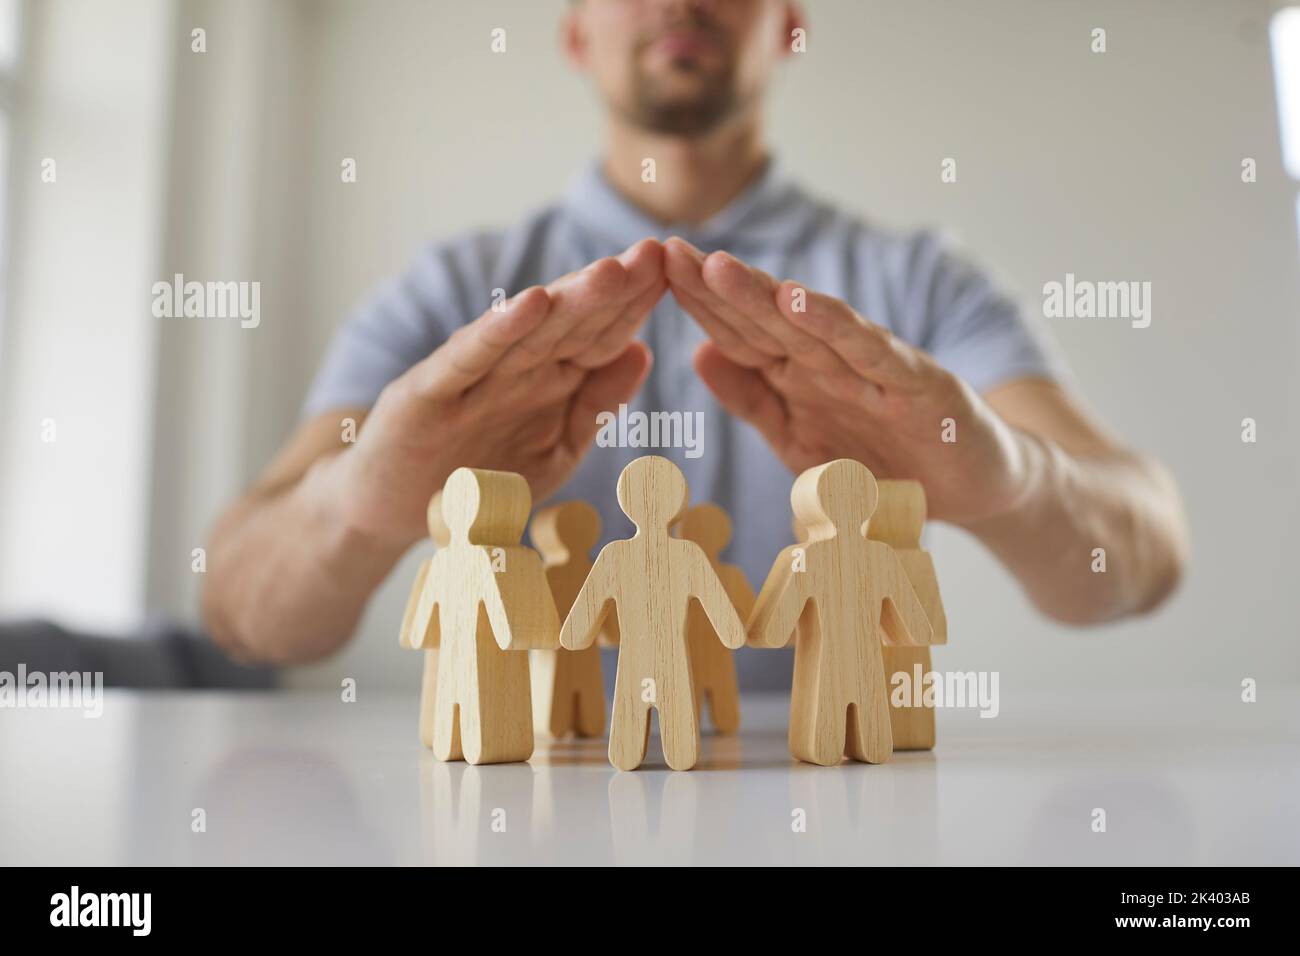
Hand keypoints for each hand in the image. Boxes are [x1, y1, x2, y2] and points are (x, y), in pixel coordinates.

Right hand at [335, 239, 665, 542]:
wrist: (389, 509)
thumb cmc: (474, 475)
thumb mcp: (554, 447)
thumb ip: (595, 403)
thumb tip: (644, 350)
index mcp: (549, 378)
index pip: (604, 335)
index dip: (641, 306)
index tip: (683, 272)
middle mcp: (515, 366)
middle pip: (574, 322)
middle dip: (617, 289)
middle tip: (658, 253)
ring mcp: (472, 376)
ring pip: (530, 331)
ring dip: (571, 299)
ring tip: (613, 270)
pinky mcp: (430, 392)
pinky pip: (470, 358)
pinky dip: (499, 330)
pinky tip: (532, 304)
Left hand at [663, 238, 1036, 522]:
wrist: (973, 487)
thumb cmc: (886, 461)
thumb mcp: (801, 438)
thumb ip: (754, 398)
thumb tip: (698, 353)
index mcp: (797, 375)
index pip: (737, 334)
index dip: (696, 303)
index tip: (648, 272)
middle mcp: (829, 361)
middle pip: (763, 319)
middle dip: (715, 285)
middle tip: (667, 249)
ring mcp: (872, 368)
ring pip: (809, 325)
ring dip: (763, 295)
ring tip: (719, 265)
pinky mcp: (914, 383)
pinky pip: (869, 352)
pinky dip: (835, 326)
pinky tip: (801, 302)